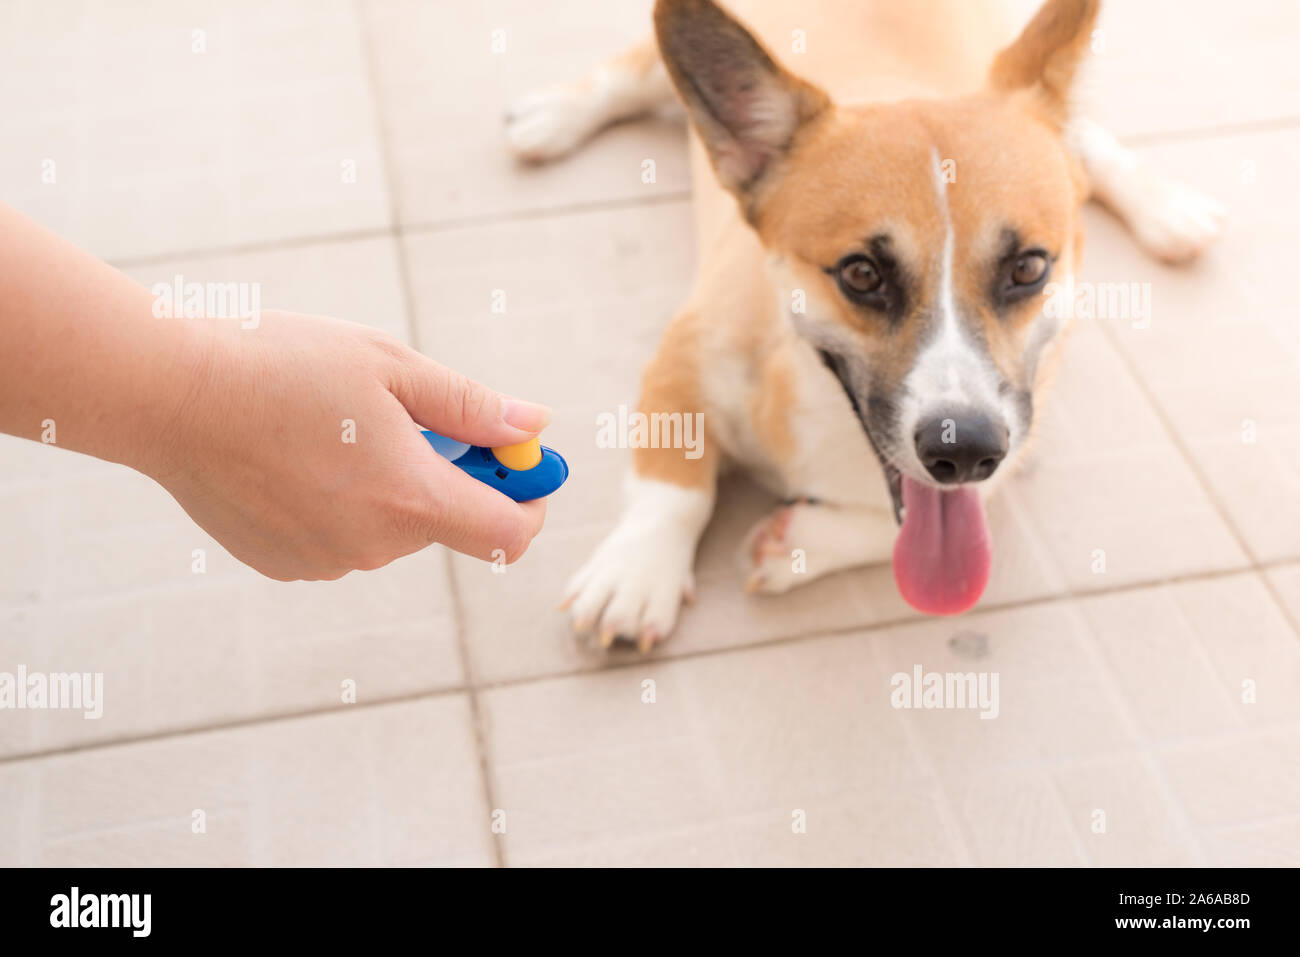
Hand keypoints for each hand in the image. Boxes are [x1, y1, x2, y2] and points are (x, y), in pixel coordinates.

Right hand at [150, 310, 550, 580]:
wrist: (169, 395)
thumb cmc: (284, 366)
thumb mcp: (391, 367)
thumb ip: (471, 406)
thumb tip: (535, 427)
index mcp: (411, 500)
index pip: (509, 535)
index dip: (528, 500)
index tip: (518, 464)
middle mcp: (374, 547)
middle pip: (447, 523)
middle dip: (446, 474)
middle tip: (409, 416)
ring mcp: (327, 562)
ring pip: (392, 528)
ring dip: (390, 486)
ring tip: (337, 429)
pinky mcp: (286, 564)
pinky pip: (343, 538)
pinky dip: (342, 504)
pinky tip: (299, 456)